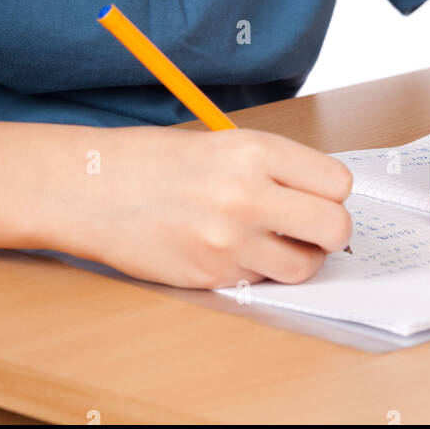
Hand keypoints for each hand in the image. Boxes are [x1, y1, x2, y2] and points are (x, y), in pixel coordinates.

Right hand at [36, 123, 353, 288]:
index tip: (320, 195)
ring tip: (275, 243)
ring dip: (299, 258)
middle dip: (331, 231)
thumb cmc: (153, 161)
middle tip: (313, 227)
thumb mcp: (221, 144)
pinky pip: (261, 283)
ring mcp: (229, 241)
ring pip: (305, 267)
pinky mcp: (211, 277)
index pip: (337, 182)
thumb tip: (321, 196)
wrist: (93, 188)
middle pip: (335, 227)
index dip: (332, 192)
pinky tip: (234, 251)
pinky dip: (258, 273)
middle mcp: (248, 195)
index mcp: (254, 151)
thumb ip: (272, 168)